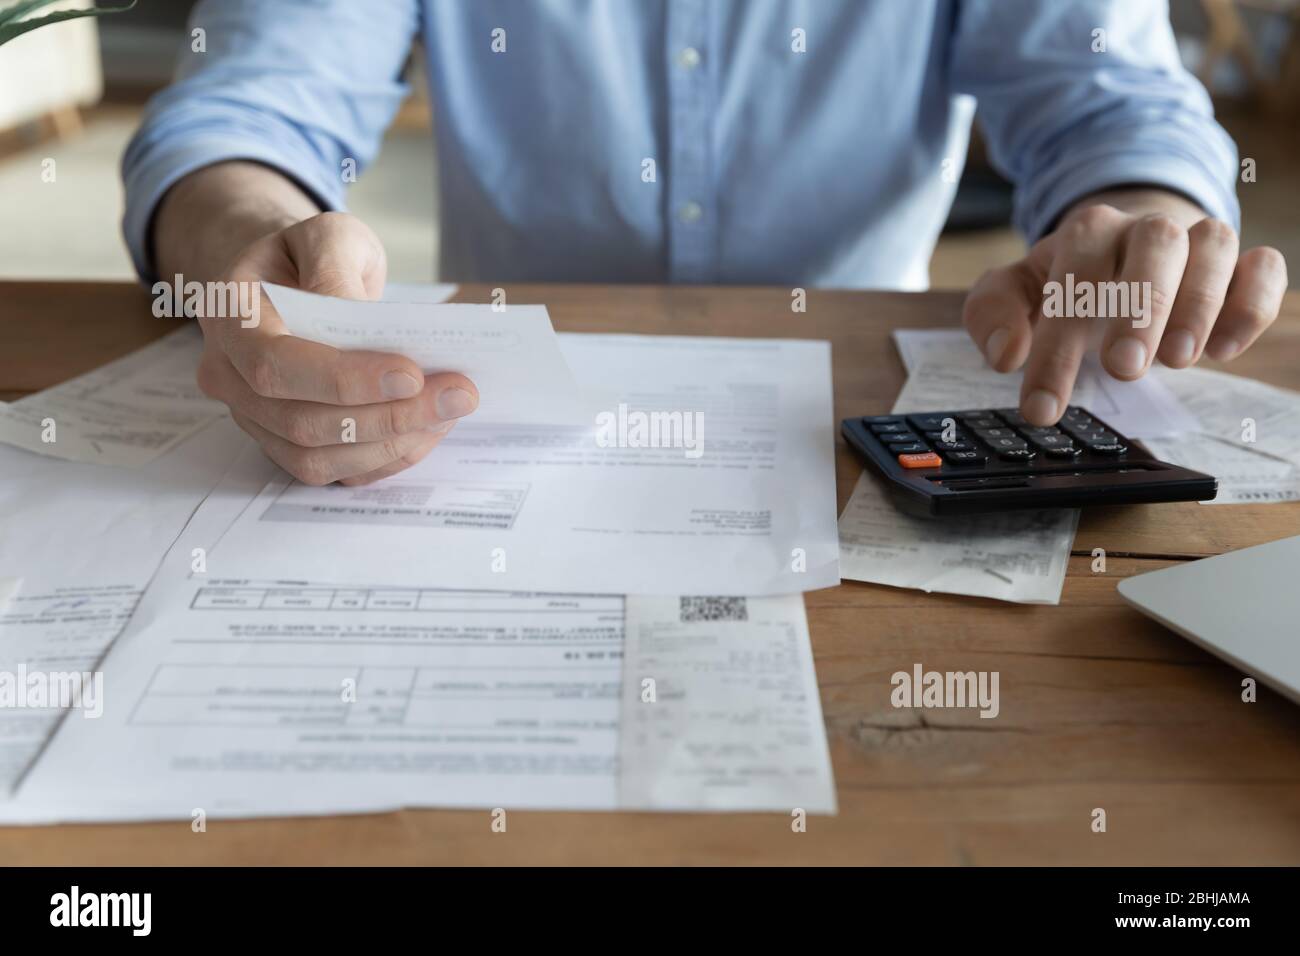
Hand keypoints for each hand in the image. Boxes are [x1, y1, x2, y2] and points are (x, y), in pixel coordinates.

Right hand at [195, 212, 477, 484]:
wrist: (293, 281)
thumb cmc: (310, 257)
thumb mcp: (328, 237)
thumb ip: (337, 270)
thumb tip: (363, 321)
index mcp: (230, 319)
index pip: (275, 365)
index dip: (343, 379)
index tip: (412, 374)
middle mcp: (231, 378)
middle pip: (302, 422)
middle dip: (388, 416)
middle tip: (459, 394)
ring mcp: (256, 420)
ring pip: (319, 458)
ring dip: (393, 443)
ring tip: (451, 410)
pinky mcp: (289, 446)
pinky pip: (336, 471)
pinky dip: (389, 457)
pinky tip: (430, 429)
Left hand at [962, 191, 1287, 424]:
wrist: (1123, 243)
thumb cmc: (1067, 278)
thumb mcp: (1016, 291)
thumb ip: (992, 313)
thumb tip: (1005, 354)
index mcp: (1087, 230)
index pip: (1071, 277)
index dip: (1054, 347)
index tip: (1043, 406)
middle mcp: (1147, 226)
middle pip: (1156, 242)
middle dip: (1142, 306)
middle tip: (1123, 369)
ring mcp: (1199, 241)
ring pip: (1216, 246)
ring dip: (1199, 304)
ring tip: (1177, 361)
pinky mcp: (1240, 264)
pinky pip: (1263, 268)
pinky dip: (1252, 304)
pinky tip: (1224, 350)